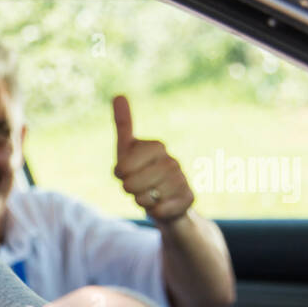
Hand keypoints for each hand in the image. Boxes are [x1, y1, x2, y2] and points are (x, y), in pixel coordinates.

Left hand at [112, 95, 193, 224]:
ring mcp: (182, 179)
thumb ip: (124, 126)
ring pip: (148, 197)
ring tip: (150, 195)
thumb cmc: (142, 174)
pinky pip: (163, 209)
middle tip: (136, 187)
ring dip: (143, 201)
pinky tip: (161, 206)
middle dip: (130, 189)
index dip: (120, 172)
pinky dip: (157, 211)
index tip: (123, 172)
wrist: (164, 202)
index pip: (124, 164)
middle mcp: (172, 161)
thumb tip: (118, 94)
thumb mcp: (127, 151)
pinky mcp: (189, 198)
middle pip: (134, 182)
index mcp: (157, 147)